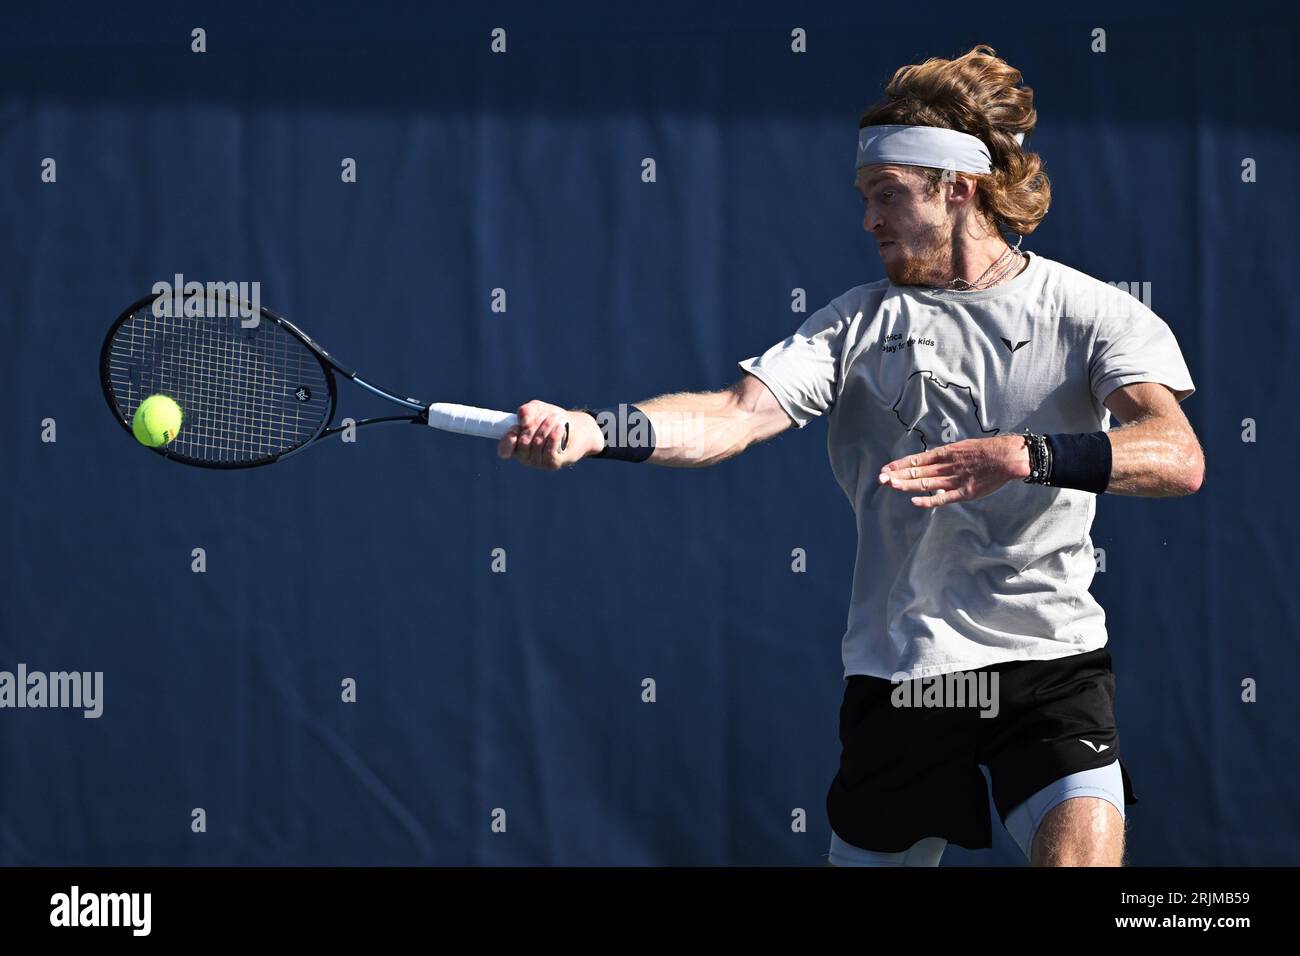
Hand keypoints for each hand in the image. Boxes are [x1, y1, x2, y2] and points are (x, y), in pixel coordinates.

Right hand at [497, 400, 604, 470]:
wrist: (575, 428)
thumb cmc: (551, 419)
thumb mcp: (537, 409)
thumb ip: (526, 411)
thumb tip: (523, 422)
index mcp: (516, 445)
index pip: (504, 450)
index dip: (508, 439)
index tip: (517, 427)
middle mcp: (525, 457)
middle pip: (523, 442)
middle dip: (535, 424)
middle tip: (545, 415)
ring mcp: (538, 462)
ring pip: (538, 443)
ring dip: (548, 426)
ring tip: (556, 418)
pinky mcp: (552, 463)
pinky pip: (550, 449)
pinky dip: (555, 434)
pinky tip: (560, 426)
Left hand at [878, 434, 1030, 508]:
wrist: (1008, 457)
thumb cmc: (986, 451)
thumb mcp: (962, 447)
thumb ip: (946, 456)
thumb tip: (930, 461)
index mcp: (946, 453)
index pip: (918, 459)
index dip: (901, 464)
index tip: (886, 469)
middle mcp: (948, 465)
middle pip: (919, 471)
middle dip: (899, 475)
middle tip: (881, 479)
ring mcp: (956, 479)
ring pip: (927, 482)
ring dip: (908, 484)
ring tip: (892, 485)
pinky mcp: (966, 491)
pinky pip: (944, 497)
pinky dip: (929, 499)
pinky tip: (914, 500)